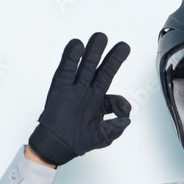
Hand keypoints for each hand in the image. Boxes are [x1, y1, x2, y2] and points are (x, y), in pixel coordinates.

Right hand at [27, 32, 131, 165]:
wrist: (57, 145)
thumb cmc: (78, 141)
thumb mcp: (103, 137)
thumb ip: (115, 128)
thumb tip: (126, 120)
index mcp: (100, 103)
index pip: (115, 98)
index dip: (122, 104)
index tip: (124, 112)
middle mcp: (89, 92)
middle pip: (103, 71)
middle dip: (113, 58)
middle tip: (123, 46)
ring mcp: (75, 89)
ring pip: (86, 66)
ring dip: (93, 52)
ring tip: (100, 37)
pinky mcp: (60, 88)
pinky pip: (66, 71)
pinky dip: (71, 58)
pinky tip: (77, 46)